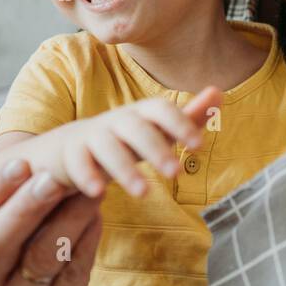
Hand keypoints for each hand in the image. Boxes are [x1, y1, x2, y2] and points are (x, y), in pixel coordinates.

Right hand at [0, 156, 105, 285]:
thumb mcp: (8, 237)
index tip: (19, 162)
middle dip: (25, 206)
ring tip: (90, 190)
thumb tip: (39, 151)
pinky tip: (99, 216)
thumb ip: (11, 202)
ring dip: (68, 218)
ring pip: (40, 257)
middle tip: (52, 177)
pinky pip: (73, 272)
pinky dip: (88, 240)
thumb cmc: (27, 260)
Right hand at [52, 87, 222, 197]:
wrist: (67, 149)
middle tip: (175, 172)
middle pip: (135, 127)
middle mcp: (116, 121)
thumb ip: (187, 117)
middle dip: (156, 148)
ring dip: (125, 169)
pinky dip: (86, 176)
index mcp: (140, 114)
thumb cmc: (122, 140)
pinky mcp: (69, 155)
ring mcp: (91, 136)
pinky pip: (77, 163)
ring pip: (107, 146)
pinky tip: (98, 193)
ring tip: (144, 193)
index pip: (161, 109)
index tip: (199, 145)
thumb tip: (218, 92)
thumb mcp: (156, 130)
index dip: (180, 123)